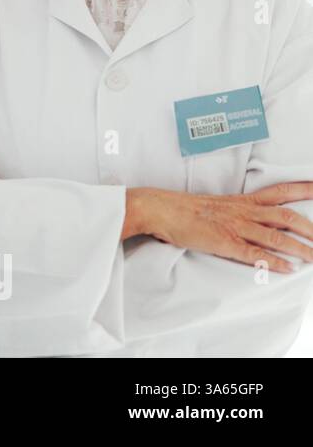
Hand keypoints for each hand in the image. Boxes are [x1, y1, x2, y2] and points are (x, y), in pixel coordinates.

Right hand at [124, 182, 312, 272]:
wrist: (161, 209)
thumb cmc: (185, 208)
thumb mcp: (217, 204)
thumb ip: (238, 211)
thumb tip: (252, 219)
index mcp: (243, 201)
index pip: (280, 191)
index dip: (304, 190)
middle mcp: (244, 212)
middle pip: (287, 216)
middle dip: (310, 228)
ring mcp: (235, 227)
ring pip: (276, 236)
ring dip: (300, 248)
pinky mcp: (224, 243)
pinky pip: (254, 254)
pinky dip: (274, 262)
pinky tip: (288, 268)